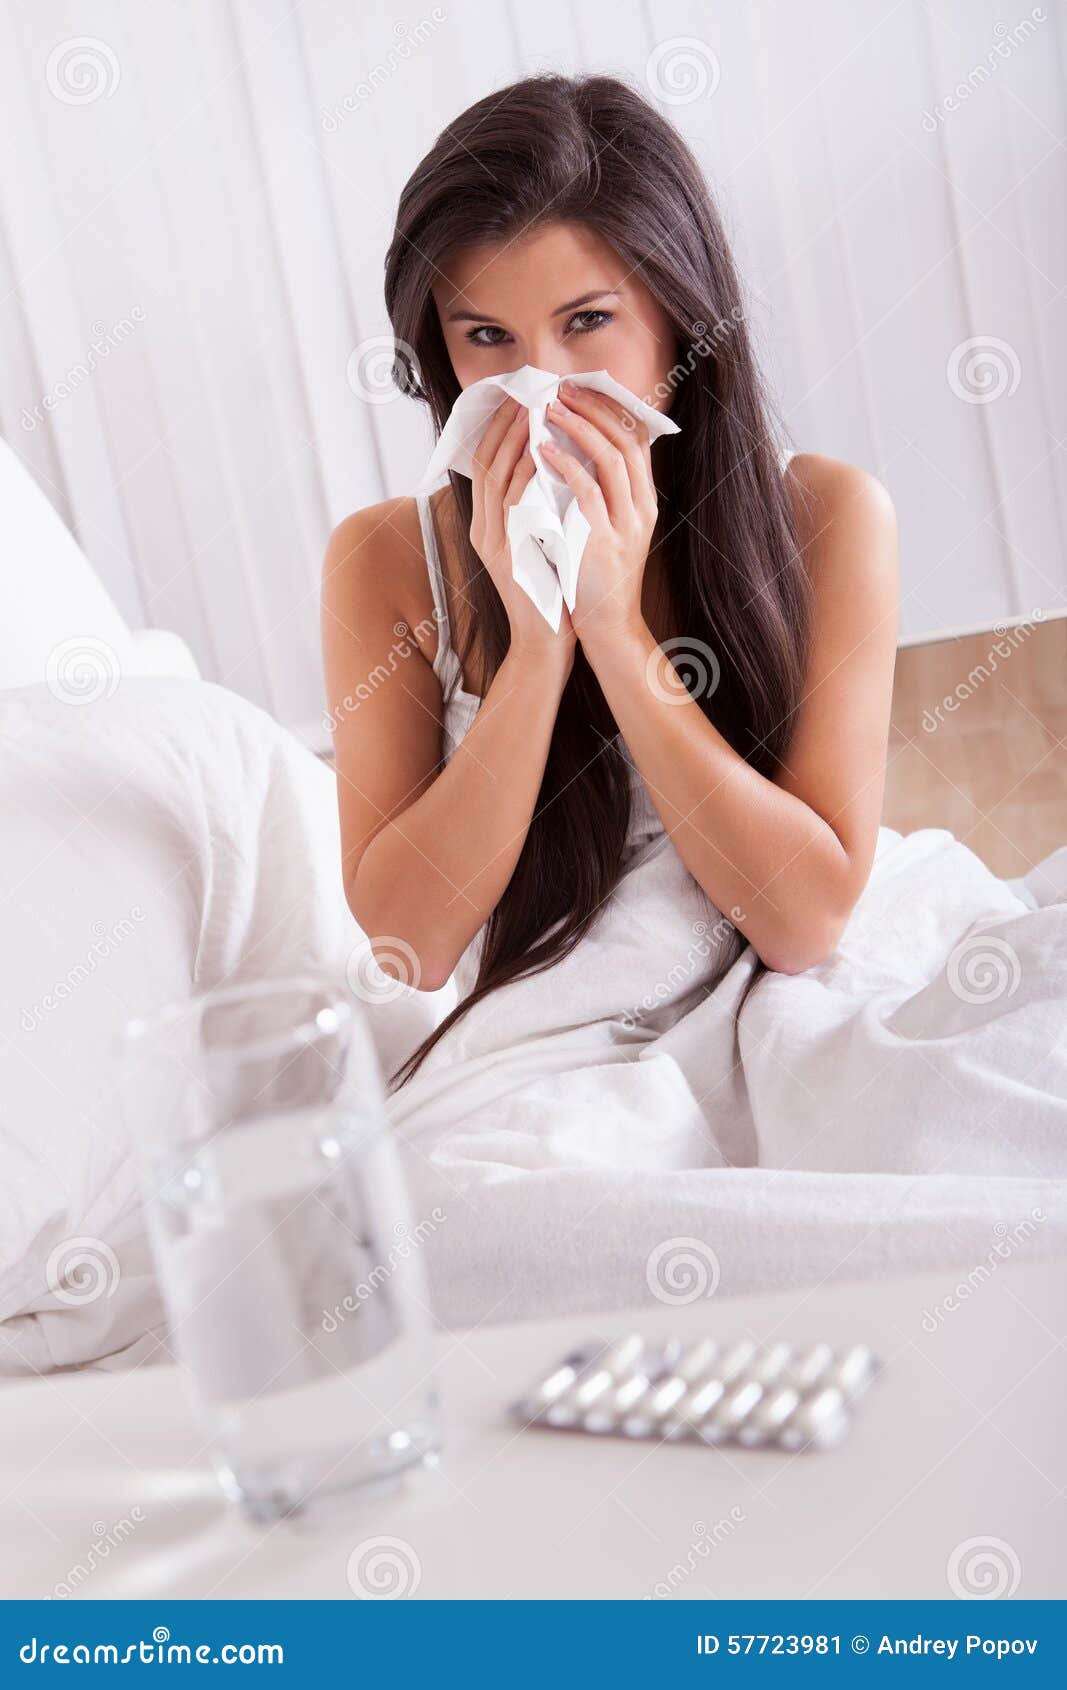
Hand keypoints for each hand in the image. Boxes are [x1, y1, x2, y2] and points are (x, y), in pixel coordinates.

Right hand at [470, 395, 576, 668]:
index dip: (503, 429)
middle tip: (527, 390)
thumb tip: (556, 472)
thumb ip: (540, 510)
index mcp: (489, 525)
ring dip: (515, 438)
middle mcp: (483, 529)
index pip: (490, 464)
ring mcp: (491, 540)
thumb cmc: (551, 595)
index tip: (523, 399)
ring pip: (496, 475)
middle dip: (505, 423)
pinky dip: (525, 472)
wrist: (544, 644)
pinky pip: (512, 502)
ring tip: (534, 408)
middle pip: (486, 461)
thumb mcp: (542, 543)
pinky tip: (541, 449)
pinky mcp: (505, 553)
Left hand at [539, 382, 658, 647]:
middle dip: (593, 408)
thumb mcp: (608, 528)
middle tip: (561, 389)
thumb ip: (601, 495)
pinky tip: (543, 449)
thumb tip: (576, 453)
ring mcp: (625, 523)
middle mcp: (641, 507)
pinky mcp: (602, 541)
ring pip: (610, 457)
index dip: (610, 409)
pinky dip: (565, 464)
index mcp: (644, 501)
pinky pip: (586, 490)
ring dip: (579, 426)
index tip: (581, 390)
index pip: (636, 438)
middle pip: (625, 438)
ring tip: (550, 408)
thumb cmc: (597, 578)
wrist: (606, 627)